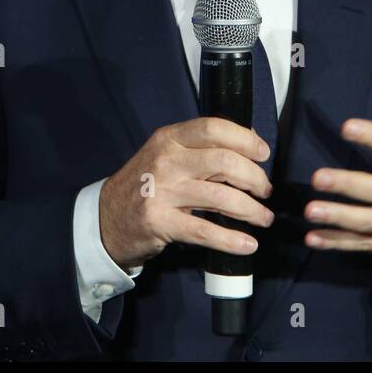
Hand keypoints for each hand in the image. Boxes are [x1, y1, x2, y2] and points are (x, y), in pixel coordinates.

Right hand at [99, 116, 274, 270]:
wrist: (106, 217)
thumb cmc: (146, 184)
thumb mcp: (166, 155)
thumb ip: (201, 148)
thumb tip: (250, 141)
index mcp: (169, 139)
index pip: (213, 128)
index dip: (245, 140)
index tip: (263, 154)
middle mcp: (166, 161)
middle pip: (224, 162)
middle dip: (255, 178)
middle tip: (265, 190)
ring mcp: (162, 192)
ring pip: (221, 197)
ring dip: (252, 210)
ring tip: (263, 217)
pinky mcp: (161, 222)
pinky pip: (205, 231)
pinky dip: (232, 240)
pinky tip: (248, 244)